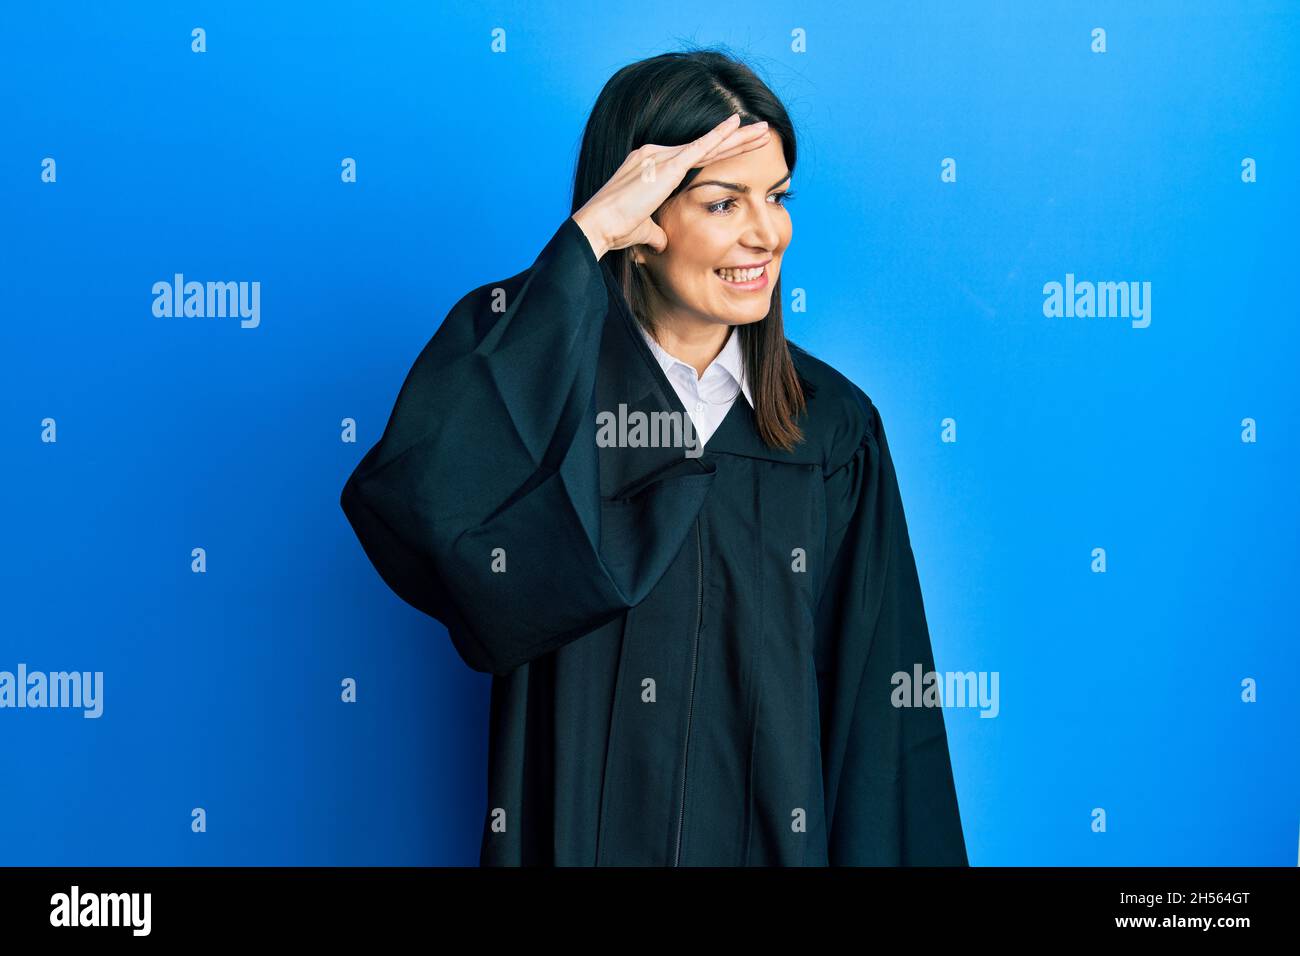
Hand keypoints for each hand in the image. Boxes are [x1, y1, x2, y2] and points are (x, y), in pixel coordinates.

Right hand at [571, 113, 770, 260]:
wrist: (598, 225)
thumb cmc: (614, 230)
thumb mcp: (642, 229)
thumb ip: (655, 231)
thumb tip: (662, 240)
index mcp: (650, 167)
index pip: (693, 158)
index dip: (718, 155)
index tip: (738, 150)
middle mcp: (655, 155)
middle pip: (705, 147)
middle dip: (735, 140)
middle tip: (760, 133)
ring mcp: (661, 157)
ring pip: (709, 144)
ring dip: (738, 137)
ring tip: (763, 130)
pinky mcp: (666, 165)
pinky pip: (699, 147)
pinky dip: (719, 135)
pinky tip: (737, 125)